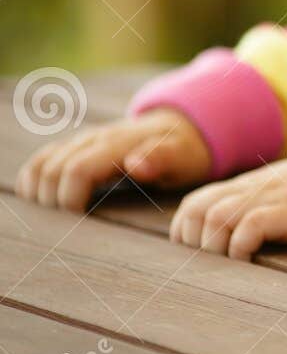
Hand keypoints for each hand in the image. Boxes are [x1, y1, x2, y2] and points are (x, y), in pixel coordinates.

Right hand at [17, 108, 212, 210]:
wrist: (184, 127)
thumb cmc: (185, 151)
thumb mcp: (184, 158)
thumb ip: (161, 160)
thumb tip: (134, 164)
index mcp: (118, 145)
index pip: (77, 169)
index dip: (69, 197)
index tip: (78, 223)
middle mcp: (95, 139)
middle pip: (53, 169)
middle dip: (52, 199)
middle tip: (65, 226)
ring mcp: (84, 141)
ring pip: (44, 162)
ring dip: (38, 190)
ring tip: (52, 217)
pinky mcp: (78, 146)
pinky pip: (44, 157)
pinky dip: (34, 178)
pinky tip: (38, 198)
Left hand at [170, 148, 286, 258]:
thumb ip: (265, 203)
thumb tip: (240, 234)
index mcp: (253, 184)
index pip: (196, 202)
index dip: (186, 230)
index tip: (197, 254)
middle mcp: (258, 188)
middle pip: (198, 209)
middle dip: (194, 242)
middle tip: (210, 266)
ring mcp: (277, 198)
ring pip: (217, 216)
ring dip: (214, 247)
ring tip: (230, 265)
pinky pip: (253, 225)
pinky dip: (241, 245)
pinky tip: (250, 259)